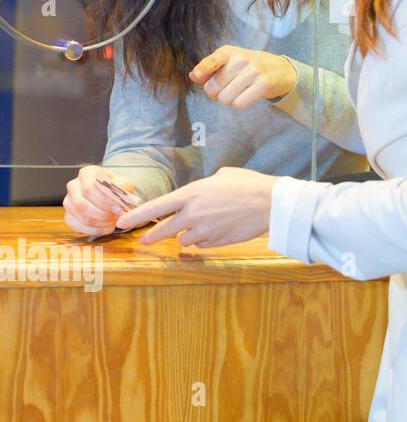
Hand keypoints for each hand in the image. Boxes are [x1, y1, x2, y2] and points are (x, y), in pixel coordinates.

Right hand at [64, 165, 136, 236]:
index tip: (118, 208)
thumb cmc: (117, 189)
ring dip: (100, 223)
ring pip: (80, 217)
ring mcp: (68, 202)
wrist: (113, 197)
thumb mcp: (124, 184)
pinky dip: (94, 230)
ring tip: (113, 222)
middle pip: (82, 205)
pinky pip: (77, 227)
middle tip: (116, 217)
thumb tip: (118, 200)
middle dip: (101, 214)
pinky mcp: (68, 216)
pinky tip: (107, 228)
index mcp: (87, 173)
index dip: (104, 201)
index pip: (89, 189)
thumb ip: (122, 189)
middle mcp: (73, 186)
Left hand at [115, 167, 276, 248]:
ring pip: (184, 240)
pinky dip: (205, 240)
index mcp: (190, 194)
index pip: (155, 208)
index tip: (120, 223)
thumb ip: (203, 187)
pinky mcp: (217, 242)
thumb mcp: (221, 176)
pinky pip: (202, 245)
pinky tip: (218, 229)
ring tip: (204, 224)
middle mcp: (192, 215)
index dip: (135, 217)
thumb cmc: (248, 184)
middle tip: (145, 239)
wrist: (271, 203)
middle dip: (153, 235)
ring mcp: (204, 231)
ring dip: (188, 235)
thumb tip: (200, 194)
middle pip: (163, 230)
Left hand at [189, 45, 295, 107]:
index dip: (203, 69)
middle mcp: (241, 59)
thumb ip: (208, 68)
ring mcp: (254, 72)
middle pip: (213, 87)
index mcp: (228, 52)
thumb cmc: (246, 66)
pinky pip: (238, 104)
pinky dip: (237, 103)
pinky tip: (243, 95)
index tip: (196, 76)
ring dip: (226, 99)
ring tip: (235, 91)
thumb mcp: (227, 61)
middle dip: (214, 93)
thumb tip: (194, 76)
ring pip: (224, 98)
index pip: (213, 60)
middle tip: (224, 88)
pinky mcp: (262, 85)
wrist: (277, 69)